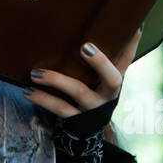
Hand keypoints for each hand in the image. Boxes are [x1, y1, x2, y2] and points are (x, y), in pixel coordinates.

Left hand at [25, 26, 142, 118]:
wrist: (89, 134)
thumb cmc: (93, 95)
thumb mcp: (102, 80)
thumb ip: (103, 59)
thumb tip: (109, 27)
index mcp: (115, 81)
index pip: (127, 60)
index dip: (132, 44)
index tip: (134, 27)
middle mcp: (108, 94)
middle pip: (112, 78)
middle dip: (100, 62)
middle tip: (84, 47)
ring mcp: (93, 107)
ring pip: (78, 92)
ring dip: (56, 80)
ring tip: (36, 72)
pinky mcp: (77, 120)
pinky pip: (60, 109)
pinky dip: (43, 99)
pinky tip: (28, 91)